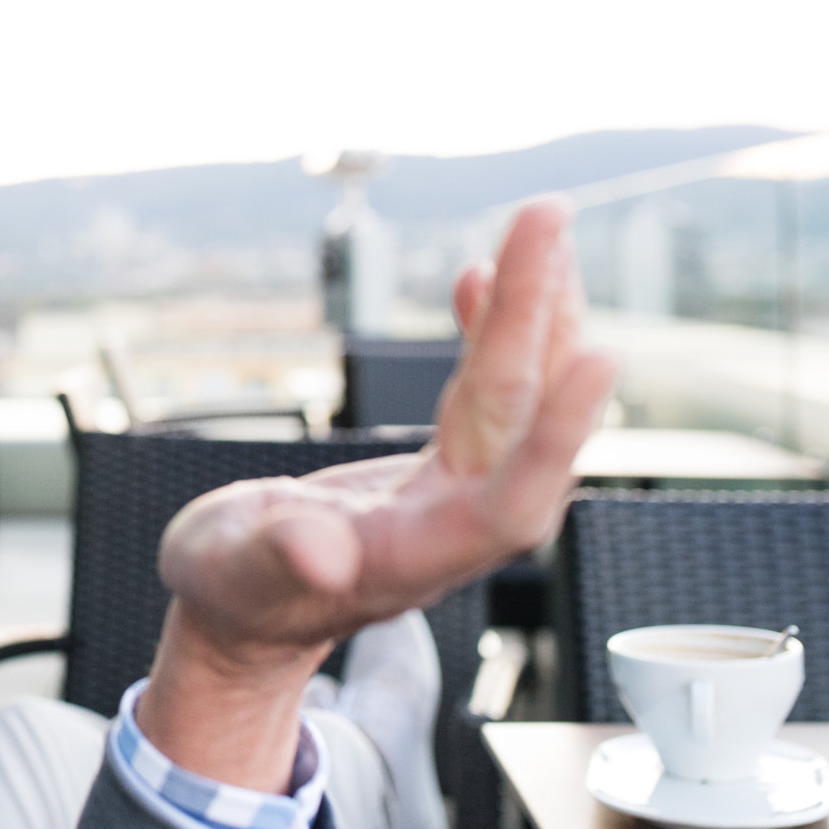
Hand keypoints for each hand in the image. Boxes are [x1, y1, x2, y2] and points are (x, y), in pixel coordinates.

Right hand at [137, 199, 616, 788]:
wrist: (243, 611)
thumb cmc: (230, 593)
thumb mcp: (229, 570)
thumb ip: (276, 556)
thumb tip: (320, 552)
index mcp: (411, 557)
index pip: (512, 502)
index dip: (557, 436)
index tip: (598, 357)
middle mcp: (453, 526)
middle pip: (518, 419)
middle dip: (537, 316)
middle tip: (544, 217)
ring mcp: (454, 495)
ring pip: (515, 396)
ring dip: (532, 309)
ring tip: (541, 224)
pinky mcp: (441, 471)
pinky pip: (485, 393)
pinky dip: (490, 331)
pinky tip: (481, 277)